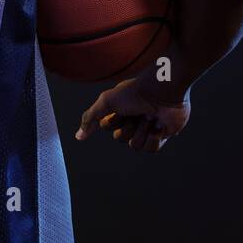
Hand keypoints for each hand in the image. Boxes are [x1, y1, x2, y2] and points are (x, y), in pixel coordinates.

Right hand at [75, 76, 190, 152]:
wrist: (164, 92)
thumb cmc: (135, 93)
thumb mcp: (107, 102)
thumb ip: (90, 118)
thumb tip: (78, 137)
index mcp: (119, 110)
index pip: (107, 127)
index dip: (113, 120)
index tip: (122, 108)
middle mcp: (132, 119)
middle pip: (120, 138)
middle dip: (128, 127)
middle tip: (139, 114)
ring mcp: (147, 127)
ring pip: (135, 146)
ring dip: (142, 132)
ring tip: (151, 118)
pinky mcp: (162, 135)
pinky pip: (151, 149)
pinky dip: (155, 138)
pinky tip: (160, 126)